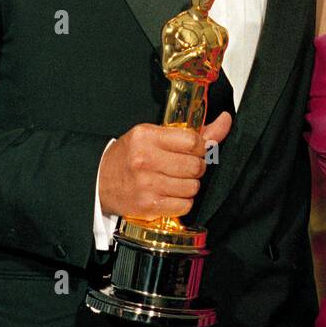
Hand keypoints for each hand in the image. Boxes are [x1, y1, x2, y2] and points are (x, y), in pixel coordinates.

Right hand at [99, 112, 231, 219]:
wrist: (99, 181)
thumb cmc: (129, 156)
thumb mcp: (154, 135)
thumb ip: (192, 132)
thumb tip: (226, 120)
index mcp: (147, 136)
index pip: (193, 141)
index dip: (200, 147)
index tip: (194, 151)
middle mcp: (146, 159)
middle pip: (196, 166)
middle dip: (196, 168)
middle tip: (184, 167)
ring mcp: (147, 184)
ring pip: (192, 187)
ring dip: (189, 186)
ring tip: (174, 181)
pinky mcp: (148, 206)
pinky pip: (184, 205)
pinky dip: (182, 202)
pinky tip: (170, 195)